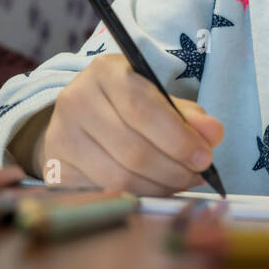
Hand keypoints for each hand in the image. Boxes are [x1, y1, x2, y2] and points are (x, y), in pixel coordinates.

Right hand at [35, 53, 223, 194]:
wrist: (81, 117)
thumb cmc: (128, 105)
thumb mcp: (159, 98)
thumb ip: (189, 116)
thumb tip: (212, 134)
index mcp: (105, 72)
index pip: (143, 109)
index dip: (178, 138)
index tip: (205, 157)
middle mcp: (75, 99)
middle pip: (132, 149)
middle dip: (174, 169)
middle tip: (197, 176)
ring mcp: (61, 136)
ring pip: (119, 177)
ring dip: (159, 187)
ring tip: (179, 182)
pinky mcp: (56, 168)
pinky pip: (105, 193)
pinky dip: (137, 196)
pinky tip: (154, 189)